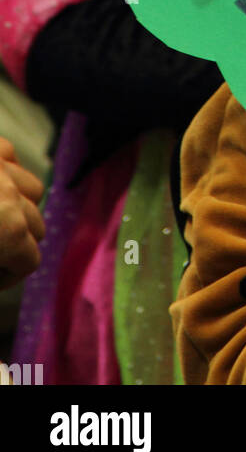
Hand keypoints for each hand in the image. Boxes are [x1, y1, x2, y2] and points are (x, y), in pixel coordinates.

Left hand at [0, 136, 44, 289]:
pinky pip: (14, 159)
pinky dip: (8, 174)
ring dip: (19, 206)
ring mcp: (2, 164)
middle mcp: (13, 194)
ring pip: (32, 190)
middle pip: (36, 226)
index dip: (9, 276)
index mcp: (8, 229)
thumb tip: (1, 293)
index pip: (30, 261)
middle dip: (15, 244)